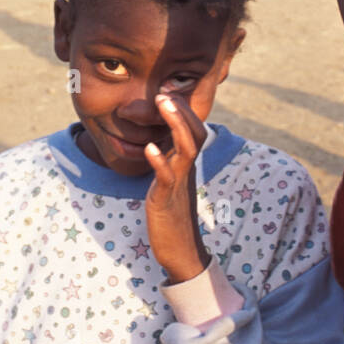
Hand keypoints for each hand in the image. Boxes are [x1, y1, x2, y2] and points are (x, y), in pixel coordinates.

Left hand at [143, 93, 210, 283]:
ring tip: (163, 105)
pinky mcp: (167, 200)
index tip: (170, 92)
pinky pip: (166, 178)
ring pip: (185, 149)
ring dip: (174, 125)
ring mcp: (178, 184)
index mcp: (187, 166)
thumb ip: (169, 163)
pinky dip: (159, 161)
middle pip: (194, 134)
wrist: (181, 252)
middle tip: (165, 91)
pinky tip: (149, 148)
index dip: (185, 111)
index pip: (194, 131)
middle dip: (181, 111)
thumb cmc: (173, 216)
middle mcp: (187, 171)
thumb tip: (160, 143)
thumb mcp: (171, 183)